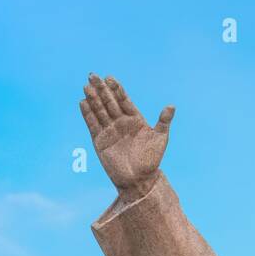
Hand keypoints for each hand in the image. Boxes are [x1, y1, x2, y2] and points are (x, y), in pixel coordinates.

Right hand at [79, 73, 174, 198]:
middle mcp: (121, 122)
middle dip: (101, 89)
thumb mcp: (160, 139)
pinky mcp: (100, 141)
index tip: (110, 78)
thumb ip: (163, 122)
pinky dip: (87, 114)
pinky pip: (92, 125)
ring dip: (92, 99)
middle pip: (109, 102)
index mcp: (135, 119)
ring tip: (86, 86)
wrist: (139, 180)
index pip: (124, 100)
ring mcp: (110, 130)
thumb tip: (171, 106)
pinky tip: (82, 103)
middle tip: (93, 75)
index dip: (117, 89)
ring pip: (99, 111)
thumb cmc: (152, 160)